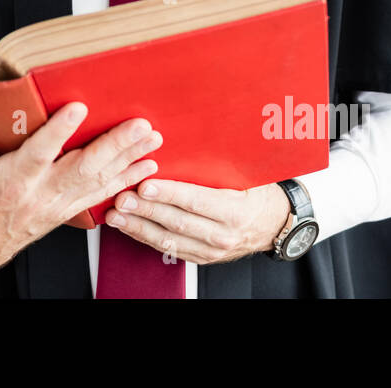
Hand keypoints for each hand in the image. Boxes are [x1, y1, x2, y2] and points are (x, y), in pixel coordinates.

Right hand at [0, 100, 161, 273]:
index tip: (78, 108)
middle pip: (83, 168)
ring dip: (129, 161)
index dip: (59, 131)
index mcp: (12, 179)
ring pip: (100, 182)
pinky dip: (127, 181)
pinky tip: (149, 167)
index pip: (38, 152)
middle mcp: (41, 193)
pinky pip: (103, 196)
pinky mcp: (68, 211)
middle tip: (140, 126)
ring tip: (153, 140)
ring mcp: (58, 205)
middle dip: (114, 147)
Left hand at [104, 179, 290, 264]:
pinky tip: (129, 226)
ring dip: (139, 227)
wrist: (273, 225)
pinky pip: (169, 249)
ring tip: (116, 214)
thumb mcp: (247, 175)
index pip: (197, 200)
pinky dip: (146, 237)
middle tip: (122, 197)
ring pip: (169, 240)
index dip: (170, 193)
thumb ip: (222, 162)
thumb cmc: (257, 193)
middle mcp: (223, 234)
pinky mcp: (200, 257)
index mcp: (235, 210)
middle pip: (178, 221)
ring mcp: (211, 250)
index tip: (146, 185)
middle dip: (146, 210)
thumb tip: (198, 133)